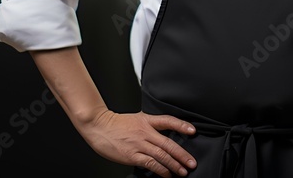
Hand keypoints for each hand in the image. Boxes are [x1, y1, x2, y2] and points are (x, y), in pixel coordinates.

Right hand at [76, 109, 197, 176]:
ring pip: (161, 155)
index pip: (168, 121)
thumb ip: (149, 125)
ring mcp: (139, 144)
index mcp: (147, 120)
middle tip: (191, 163)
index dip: (182, 125)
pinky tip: (167, 174)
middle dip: (182, 155)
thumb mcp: (136, 119)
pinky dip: (161, 170)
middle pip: (168, 143)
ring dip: (174, 165)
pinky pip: (150, 163)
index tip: (193, 131)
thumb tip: (163, 134)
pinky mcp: (132, 155)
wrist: (99, 126)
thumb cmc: (116, 124)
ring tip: (183, 171)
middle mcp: (145, 131)